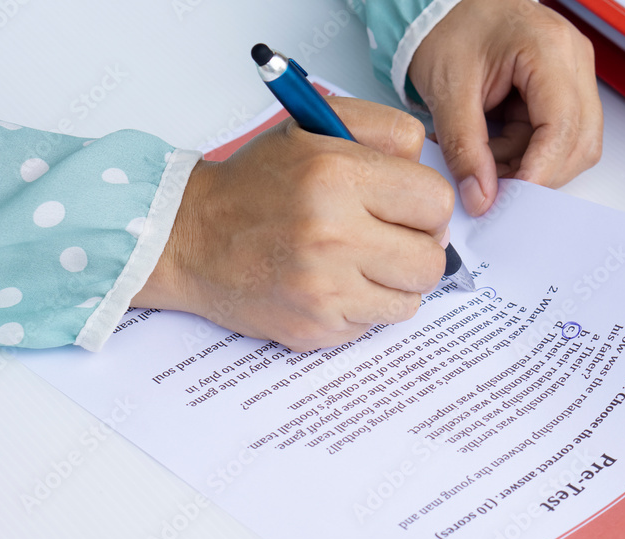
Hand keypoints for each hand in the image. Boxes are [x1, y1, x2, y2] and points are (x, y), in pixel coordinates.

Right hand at [132, 97, 453, 351]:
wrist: (189, 238)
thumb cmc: (255, 185)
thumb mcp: (314, 126)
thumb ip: (383, 129)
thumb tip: (429, 164)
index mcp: (336, 175)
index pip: (436, 201)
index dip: (428, 207)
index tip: (409, 210)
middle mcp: (333, 233)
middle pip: (431, 259)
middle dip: (418, 249)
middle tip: (391, 241)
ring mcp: (325, 287)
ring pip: (412, 297)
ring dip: (395, 282)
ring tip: (362, 264)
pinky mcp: (316, 326)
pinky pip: (376, 323)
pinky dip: (364, 307)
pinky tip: (335, 285)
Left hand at [409, 0, 602, 215]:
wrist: (446, 8)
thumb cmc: (448, 29)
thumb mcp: (448, 91)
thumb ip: (464, 149)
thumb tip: (481, 198)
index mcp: (548, 48)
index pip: (563, 126)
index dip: (540, 171)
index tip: (509, 199)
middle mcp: (572, 60)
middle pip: (581, 141)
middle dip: (540, 174)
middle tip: (496, 189)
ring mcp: (572, 75)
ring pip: (574, 146)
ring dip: (531, 166)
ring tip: (486, 161)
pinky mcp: (562, 91)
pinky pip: (558, 139)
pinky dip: (527, 155)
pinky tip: (495, 149)